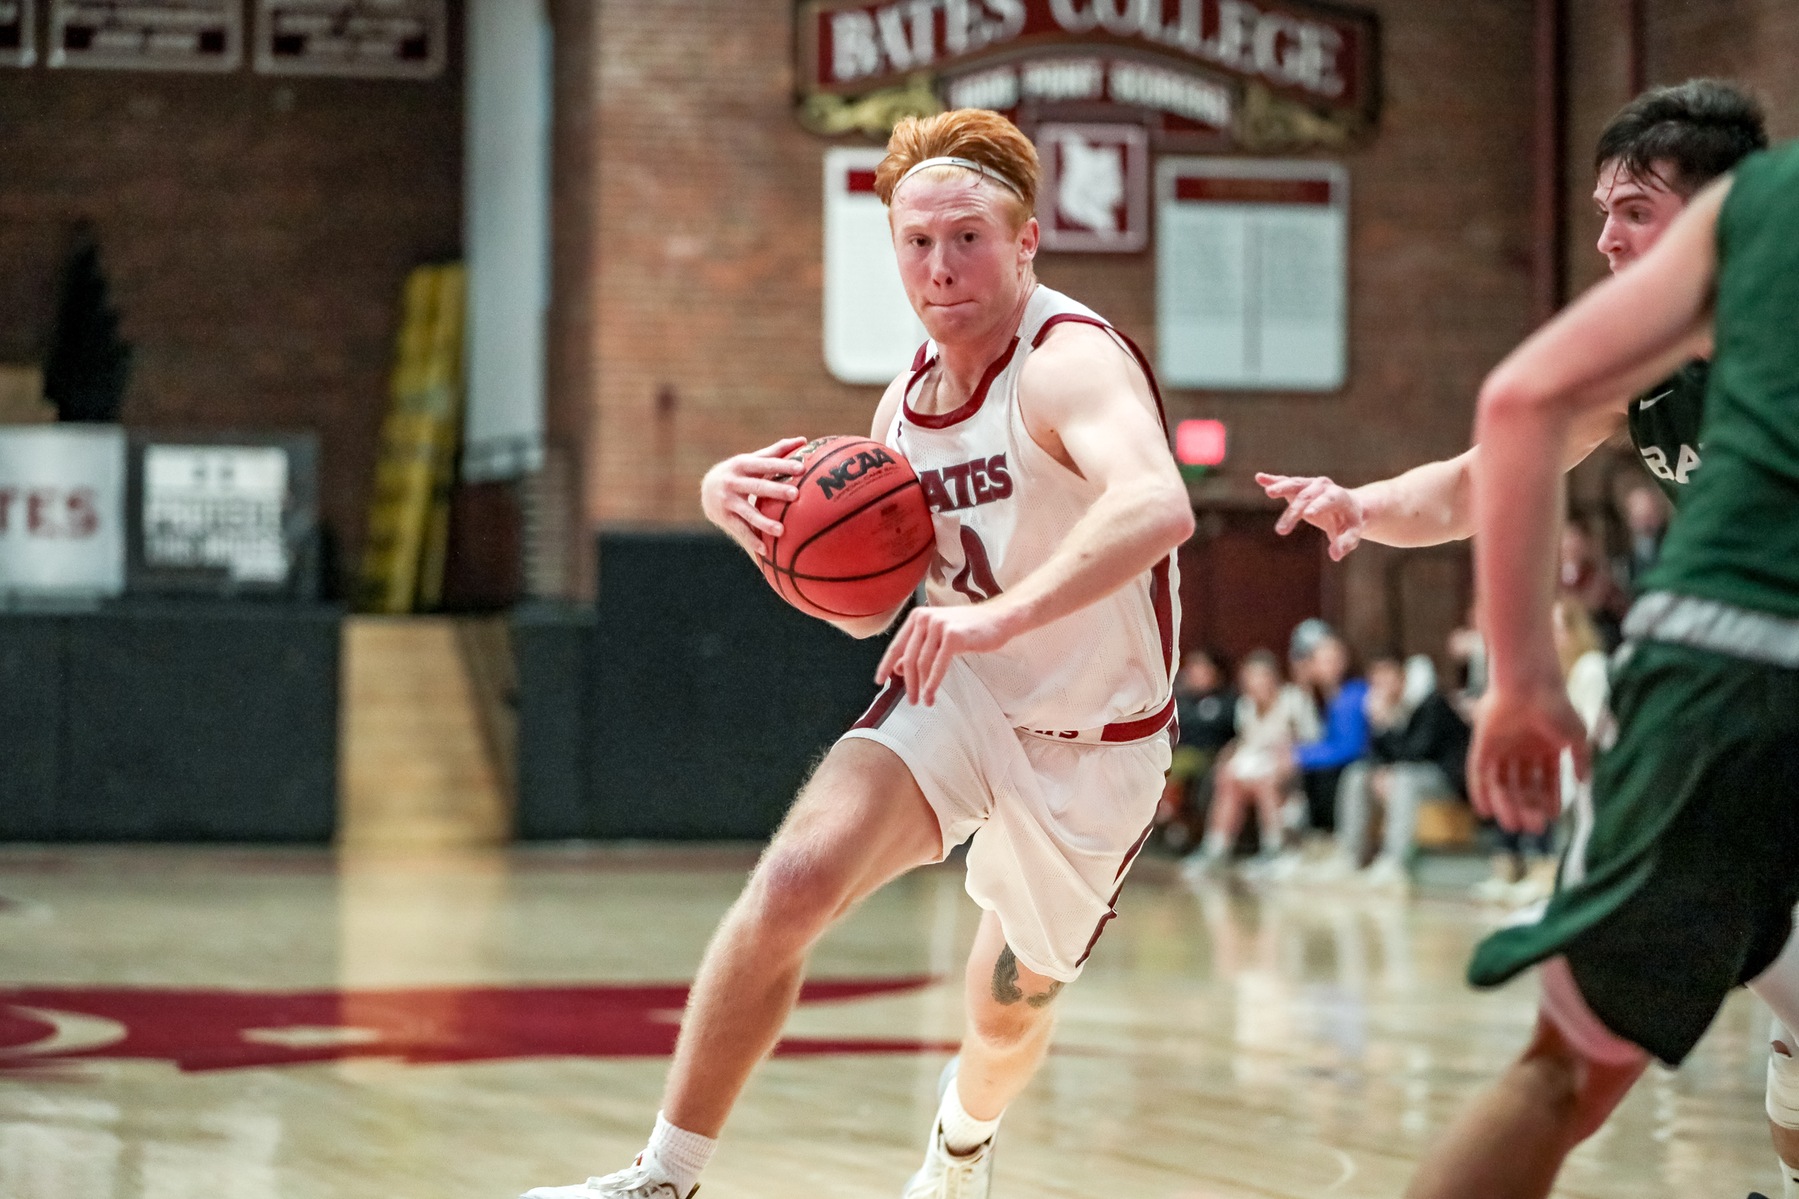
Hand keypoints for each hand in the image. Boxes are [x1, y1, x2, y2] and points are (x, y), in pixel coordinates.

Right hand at [700, 436, 806, 552]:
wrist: (706, 489)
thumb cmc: (740, 472)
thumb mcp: (753, 460)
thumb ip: (776, 452)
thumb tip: (804, 440)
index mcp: (744, 464)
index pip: (766, 463)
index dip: (782, 465)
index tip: (801, 468)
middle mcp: (733, 481)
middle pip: (757, 486)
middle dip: (776, 490)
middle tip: (795, 495)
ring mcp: (727, 500)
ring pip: (747, 512)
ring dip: (764, 522)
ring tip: (781, 531)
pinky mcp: (724, 517)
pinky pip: (739, 530)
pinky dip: (752, 540)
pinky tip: (765, 551)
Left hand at [875, 602, 1020, 705]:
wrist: (998, 620)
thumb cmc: (969, 629)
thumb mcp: (939, 638)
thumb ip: (919, 650)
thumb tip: (898, 669)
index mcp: (918, 616)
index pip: (896, 645)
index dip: (886, 665)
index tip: (879, 681)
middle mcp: (925, 617)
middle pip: (908, 657)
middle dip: (908, 683)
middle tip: (910, 700)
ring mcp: (939, 625)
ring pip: (921, 663)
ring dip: (921, 686)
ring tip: (924, 701)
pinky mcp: (953, 635)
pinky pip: (938, 665)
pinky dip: (933, 683)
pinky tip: (931, 694)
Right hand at [1256, 472, 1366, 559]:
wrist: (1348, 506)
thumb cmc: (1349, 522)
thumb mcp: (1352, 533)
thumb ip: (1345, 543)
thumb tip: (1334, 556)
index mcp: (1338, 497)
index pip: (1327, 500)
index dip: (1319, 506)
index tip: (1308, 514)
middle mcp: (1323, 486)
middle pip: (1307, 496)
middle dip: (1294, 511)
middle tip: (1281, 531)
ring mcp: (1310, 484)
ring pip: (1295, 484)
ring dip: (1281, 487)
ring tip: (1269, 492)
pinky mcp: (1299, 486)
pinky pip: (1285, 481)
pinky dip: (1273, 480)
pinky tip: (1259, 478)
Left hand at [1468, 680, 1590, 835]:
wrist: (1529, 685)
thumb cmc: (1556, 707)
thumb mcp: (1577, 737)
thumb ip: (1583, 760)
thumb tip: (1585, 783)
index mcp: (1544, 747)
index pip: (1546, 780)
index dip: (1549, 798)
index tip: (1553, 817)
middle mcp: (1522, 749)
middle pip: (1523, 786)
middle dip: (1529, 807)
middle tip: (1534, 828)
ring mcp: (1501, 747)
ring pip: (1502, 783)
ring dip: (1507, 805)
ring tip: (1514, 824)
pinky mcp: (1482, 745)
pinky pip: (1479, 774)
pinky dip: (1481, 793)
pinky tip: (1486, 811)